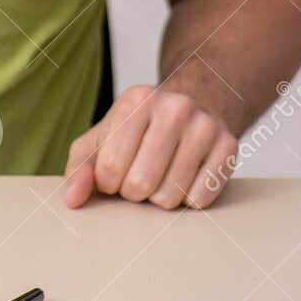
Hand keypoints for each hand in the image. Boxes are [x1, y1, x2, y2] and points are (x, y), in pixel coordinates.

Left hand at [63, 83, 238, 210]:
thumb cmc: (140, 128)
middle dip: (133, 192)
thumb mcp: (103, 137)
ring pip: (170, 197)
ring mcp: (205, 126)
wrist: (195, 103)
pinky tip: (184, 177)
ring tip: (160, 176)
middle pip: (141, 184)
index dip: (108, 183)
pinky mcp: (228, 147)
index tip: (114, 174)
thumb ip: (80, 166)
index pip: (110, 166)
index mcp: (136, 99)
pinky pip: (199, 200)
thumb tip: (71, 199)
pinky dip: (186, 199)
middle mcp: (174, 107)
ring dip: (159, 199)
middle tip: (138, 177)